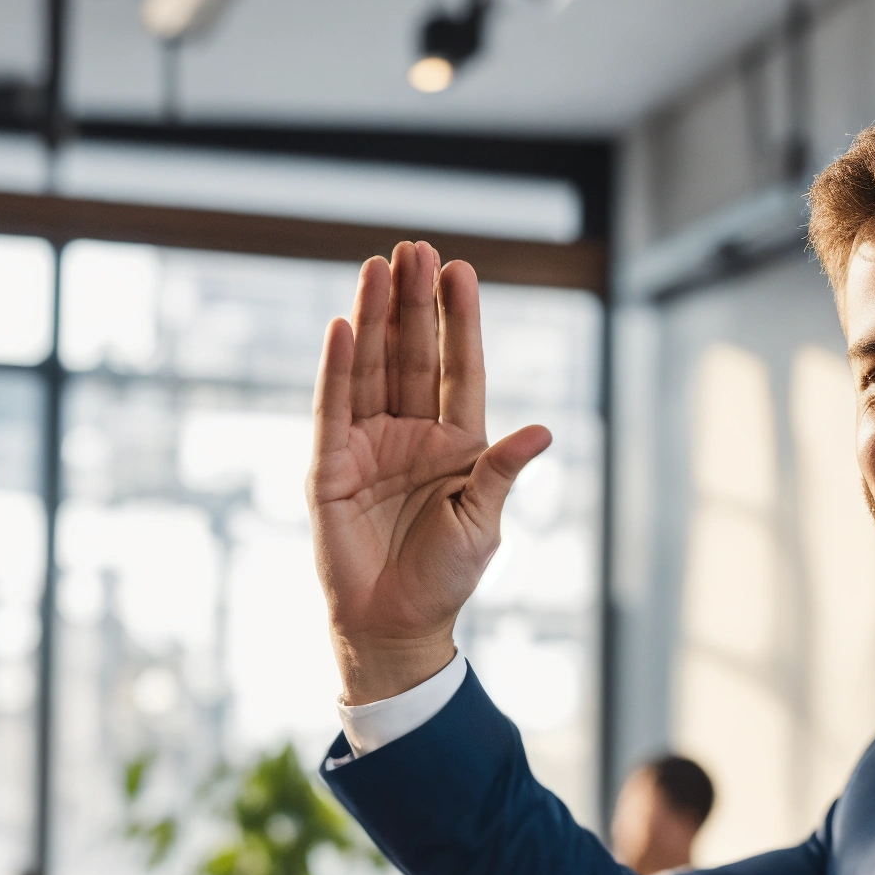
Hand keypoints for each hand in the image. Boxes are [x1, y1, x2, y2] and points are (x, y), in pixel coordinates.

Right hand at [309, 242, 551, 703]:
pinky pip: (334, 406)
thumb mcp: (482, 523)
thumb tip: (543, 428)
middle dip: (416, 302)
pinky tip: (344, 325)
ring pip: (374, 367)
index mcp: (457, 443)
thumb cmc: (444, 579)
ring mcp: (369, 444)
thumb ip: (502, 472)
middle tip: (417, 248)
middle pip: (414, 354)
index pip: (460, 369)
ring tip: (381, 266)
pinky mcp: (331, 465)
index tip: (463, 269)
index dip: (460, 321)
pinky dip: (338, 367)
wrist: (394, 626)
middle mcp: (411, 433)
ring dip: (376, 317)